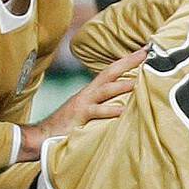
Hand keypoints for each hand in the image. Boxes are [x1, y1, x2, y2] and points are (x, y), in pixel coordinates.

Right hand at [19, 46, 146, 159]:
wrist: (42, 137)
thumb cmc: (68, 126)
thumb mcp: (88, 113)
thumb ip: (104, 106)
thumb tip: (127, 105)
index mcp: (91, 91)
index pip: (112, 71)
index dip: (128, 60)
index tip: (145, 50)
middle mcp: (88, 93)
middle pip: (110, 72)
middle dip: (128, 62)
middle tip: (146, 54)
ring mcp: (83, 104)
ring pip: (105, 90)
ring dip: (123, 85)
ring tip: (140, 82)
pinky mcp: (79, 117)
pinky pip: (96, 112)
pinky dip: (110, 110)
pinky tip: (122, 110)